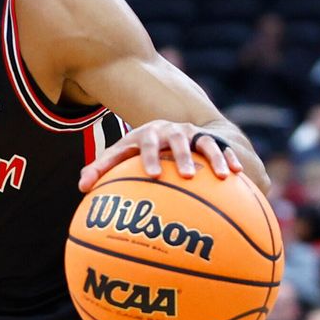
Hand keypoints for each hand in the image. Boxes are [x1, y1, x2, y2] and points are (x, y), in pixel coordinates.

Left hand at [79, 119, 240, 190]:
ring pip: (204, 143)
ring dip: (213, 158)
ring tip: (221, 176)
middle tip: (186, 176)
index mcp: (146, 134)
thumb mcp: (119, 157)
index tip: (152, 175)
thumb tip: (82, 187)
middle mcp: (170, 132)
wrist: (164, 131)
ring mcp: (191, 134)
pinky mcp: (208, 140)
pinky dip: (229, 158)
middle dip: (183, 157)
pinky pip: (222, 148)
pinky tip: (237, 173)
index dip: (148, 157)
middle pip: (177, 141)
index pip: (145, 144)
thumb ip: (100, 170)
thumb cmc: (136, 152)